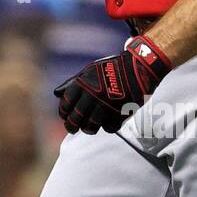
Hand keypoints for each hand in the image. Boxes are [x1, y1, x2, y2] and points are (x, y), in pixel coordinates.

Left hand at [54, 35, 172, 134]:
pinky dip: (107, 127)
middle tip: (73, 128)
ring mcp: (106, 105)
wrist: (139, 67)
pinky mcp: (119, 113)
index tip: (65, 115)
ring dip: (89, 128)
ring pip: (91, 126)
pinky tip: (108, 122)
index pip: (66, 104)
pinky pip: (108, 128)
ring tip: (89, 128)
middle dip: (72, 126)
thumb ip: (73, 82)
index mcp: (83, 84)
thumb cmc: (113, 68)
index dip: (63, 112)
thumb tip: (56, 93)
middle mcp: (92, 95)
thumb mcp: (90, 70)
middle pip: (75, 118)